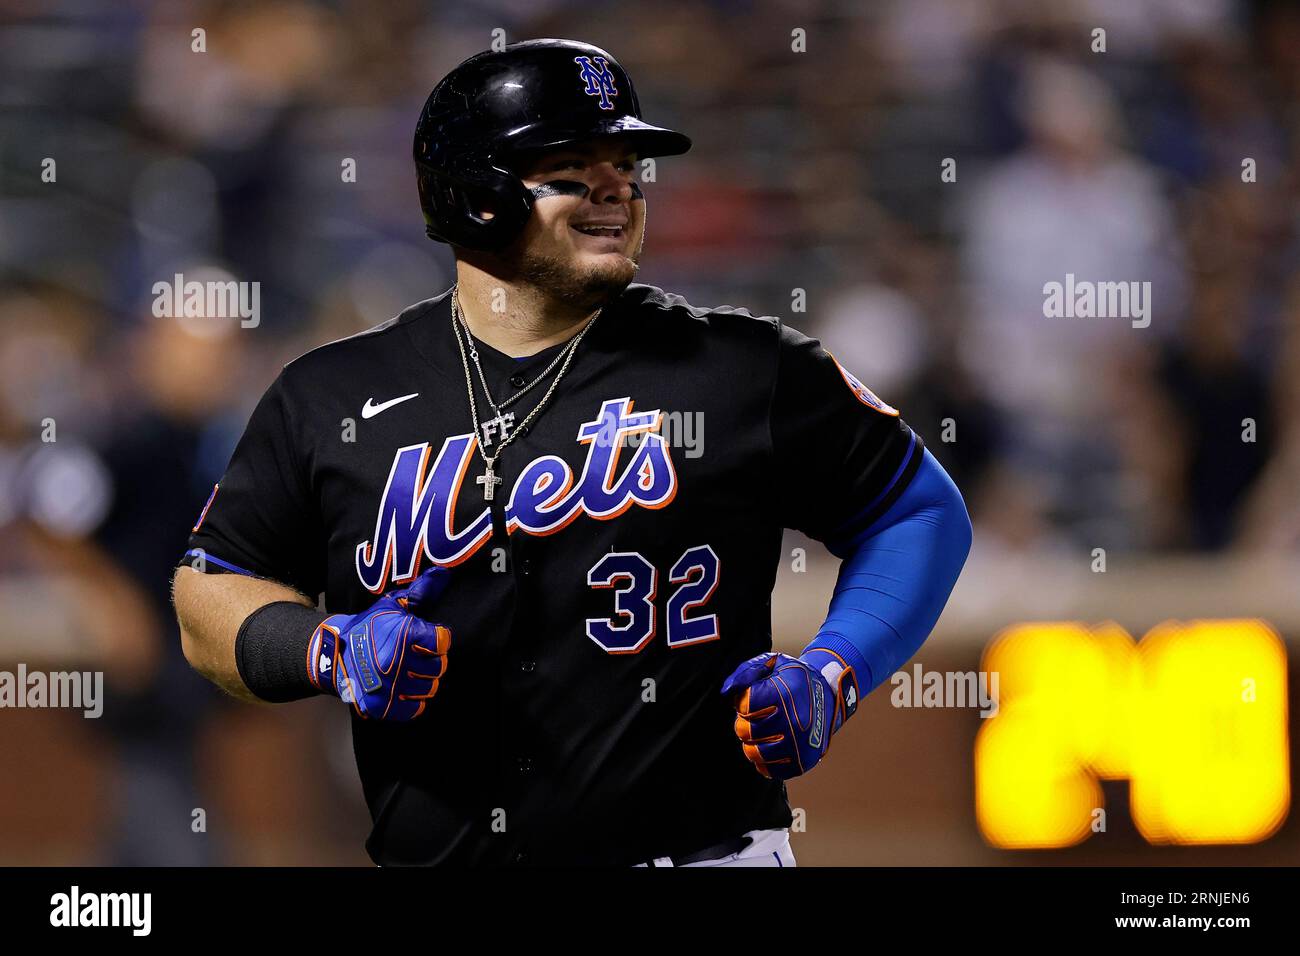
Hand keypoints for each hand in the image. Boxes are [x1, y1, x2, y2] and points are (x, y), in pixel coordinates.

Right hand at [307, 567, 450, 720]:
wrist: (332, 654)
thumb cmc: (367, 627)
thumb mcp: (392, 605)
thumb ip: (421, 591)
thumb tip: (443, 573)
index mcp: (403, 636)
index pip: (442, 642)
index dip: (437, 639)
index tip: (427, 639)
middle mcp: (397, 662)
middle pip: (439, 666)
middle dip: (431, 660)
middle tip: (416, 655)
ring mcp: (390, 687)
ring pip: (429, 688)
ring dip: (422, 680)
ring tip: (408, 670)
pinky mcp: (383, 706)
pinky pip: (415, 708)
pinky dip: (413, 700)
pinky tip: (403, 687)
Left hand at [720, 651, 858, 779]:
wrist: (830, 696)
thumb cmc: (796, 680)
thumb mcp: (773, 663)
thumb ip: (746, 671)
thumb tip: (726, 690)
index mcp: (785, 695)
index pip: (743, 705)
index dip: (744, 701)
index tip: (756, 698)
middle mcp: (793, 722)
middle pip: (745, 731)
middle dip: (747, 721)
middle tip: (759, 715)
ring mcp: (799, 745)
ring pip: (753, 753)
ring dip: (754, 741)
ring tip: (765, 730)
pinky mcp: (802, 762)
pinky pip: (768, 770)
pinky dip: (765, 760)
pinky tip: (773, 745)